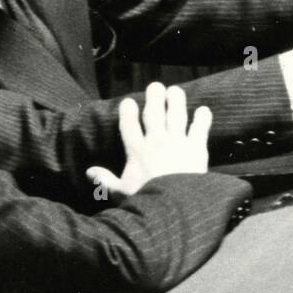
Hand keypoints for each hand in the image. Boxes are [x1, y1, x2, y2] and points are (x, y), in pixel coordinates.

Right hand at [87, 82, 211, 198]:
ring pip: (176, 115)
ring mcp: (177, 143)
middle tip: (155, 86)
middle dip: (154, 98)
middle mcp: (156, 142)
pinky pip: (199, 129)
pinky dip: (202, 119)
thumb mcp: (121, 194)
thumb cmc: (146, 202)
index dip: (128, 112)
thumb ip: (106, 181)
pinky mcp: (196, 149)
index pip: (129, 125)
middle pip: (154, 114)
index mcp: (137, 151)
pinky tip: (204, 110)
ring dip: (176, 101)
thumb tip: (89, 172)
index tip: (128, 101)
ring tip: (175, 90)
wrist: (174, 207)